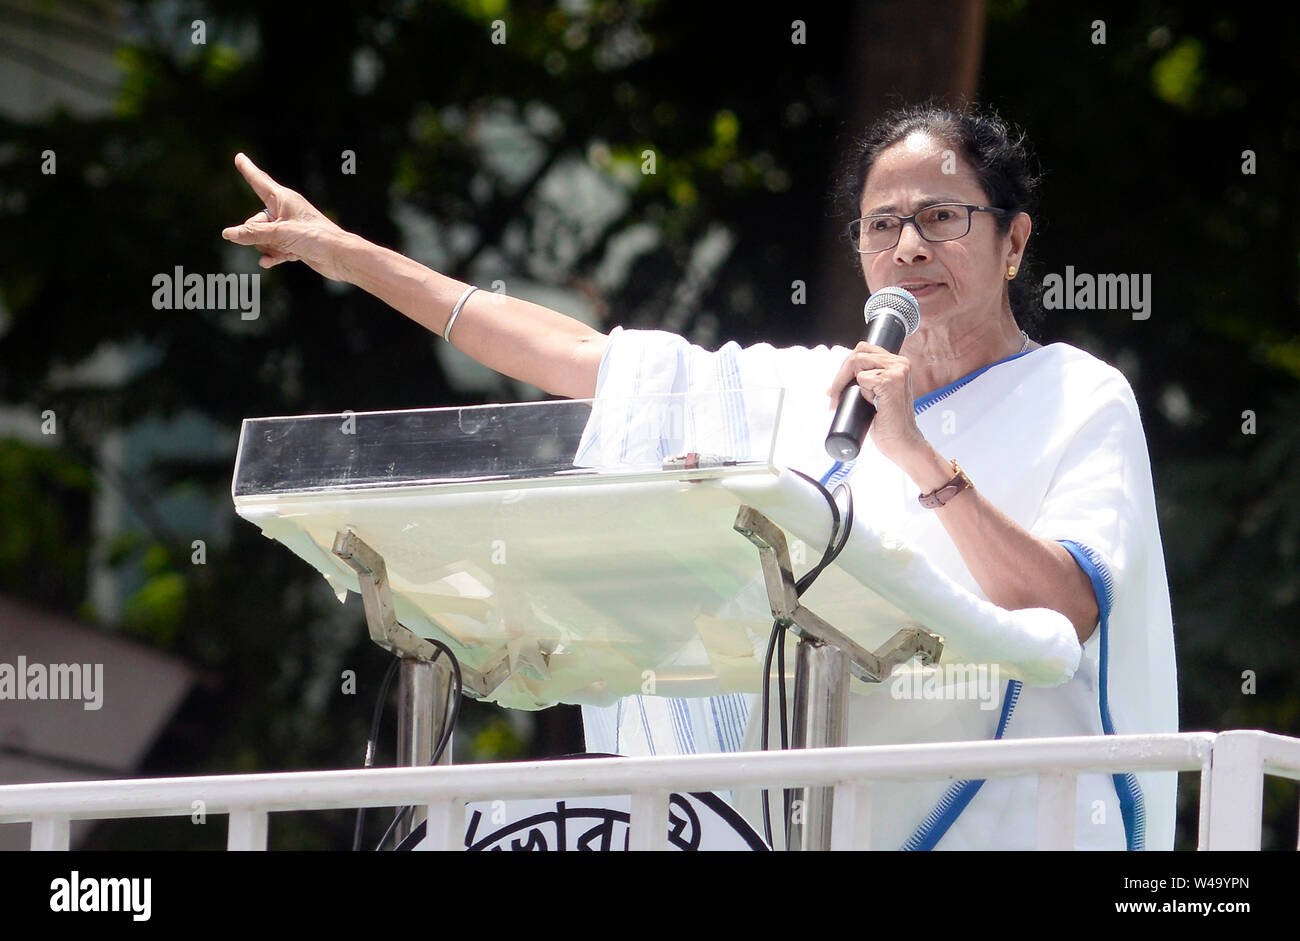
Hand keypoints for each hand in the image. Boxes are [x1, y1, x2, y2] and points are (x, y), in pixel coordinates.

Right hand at [221, 153, 349, 280]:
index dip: (248, 169)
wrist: (340, 257)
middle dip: (259, 235)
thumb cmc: (316, 238)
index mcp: (284, 198)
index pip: (259, 180)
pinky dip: (273, 256)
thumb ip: (253, 234)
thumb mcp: (281, 234)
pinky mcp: (294, 243)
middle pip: (255, 221)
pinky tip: (269, 262)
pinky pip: (273, 249)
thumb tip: (228, 233)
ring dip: (269, 247)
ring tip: (289, 250)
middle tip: (280, 241)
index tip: (239, 157)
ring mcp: (289, 228)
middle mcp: (285, 210)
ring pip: (263, 237)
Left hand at [826, 341, 927, 465]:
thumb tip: (841, 374)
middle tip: (832, 394)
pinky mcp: (891, 381)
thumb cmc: (888, 422)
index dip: (846, 366)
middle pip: (857, 354)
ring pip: (856, 363)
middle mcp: (900, 363)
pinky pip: (861, 378)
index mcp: (898, 363)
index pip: (864, 349)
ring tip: (849, 401)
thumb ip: (869, 379)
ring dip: (845, 382)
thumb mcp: (878, 393)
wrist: (902, 442)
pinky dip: (860, 392)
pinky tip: (872, 404)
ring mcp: (897, 371)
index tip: (837, 386)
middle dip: (840, 375)